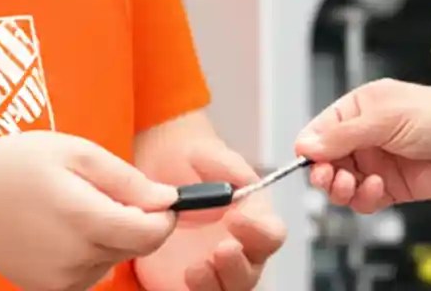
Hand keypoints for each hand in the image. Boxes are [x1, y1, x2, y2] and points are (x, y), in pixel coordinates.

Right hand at [0, 131, 177, 290]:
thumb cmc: (14, 167)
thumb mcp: (74, 152)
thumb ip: (125, 179)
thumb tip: (168, 198)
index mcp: (83, 219)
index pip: (151, 234)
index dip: (164, 216)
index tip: (156, 196)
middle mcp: (75, 258)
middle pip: (135, 246)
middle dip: (135, 221)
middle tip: (101, 192)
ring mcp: (61, 280)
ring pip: (114, 259)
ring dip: (110, 236)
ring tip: (74, 207)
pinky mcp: (49, 290)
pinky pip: (91, 273)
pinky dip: (90, 252)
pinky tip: (62, 230)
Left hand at [135, 145, 286, 290]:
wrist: (158, 171)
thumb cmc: (190, 162)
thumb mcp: (208, 153)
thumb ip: (227, 167)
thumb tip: (238, 187)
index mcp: (252, 219)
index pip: (271, 234)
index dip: (259, 231)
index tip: (236, 218)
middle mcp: (238, 249)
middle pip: (251, 272)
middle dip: (238, 266)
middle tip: (222, 249)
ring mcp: (213, 269)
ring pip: (228, 289)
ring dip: (217, 284)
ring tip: (196, 268)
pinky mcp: (184, 282)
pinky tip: (180, 276)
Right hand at [295, 79, 430, 213]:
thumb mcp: (385, 118)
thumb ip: (344, 134)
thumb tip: (306, 144)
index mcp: (357, 110)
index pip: (319, 131)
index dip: (311, 148)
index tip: (310, 160)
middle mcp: (363, 137)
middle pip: (325, 162)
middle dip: (323, 172)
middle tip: (327, 177)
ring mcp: (375, 163)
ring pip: (340, 184)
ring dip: (340, 189)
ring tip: (350, 184)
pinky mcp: (389, 187)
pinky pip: (362, 200)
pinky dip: (363, 198)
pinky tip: (376, 187)